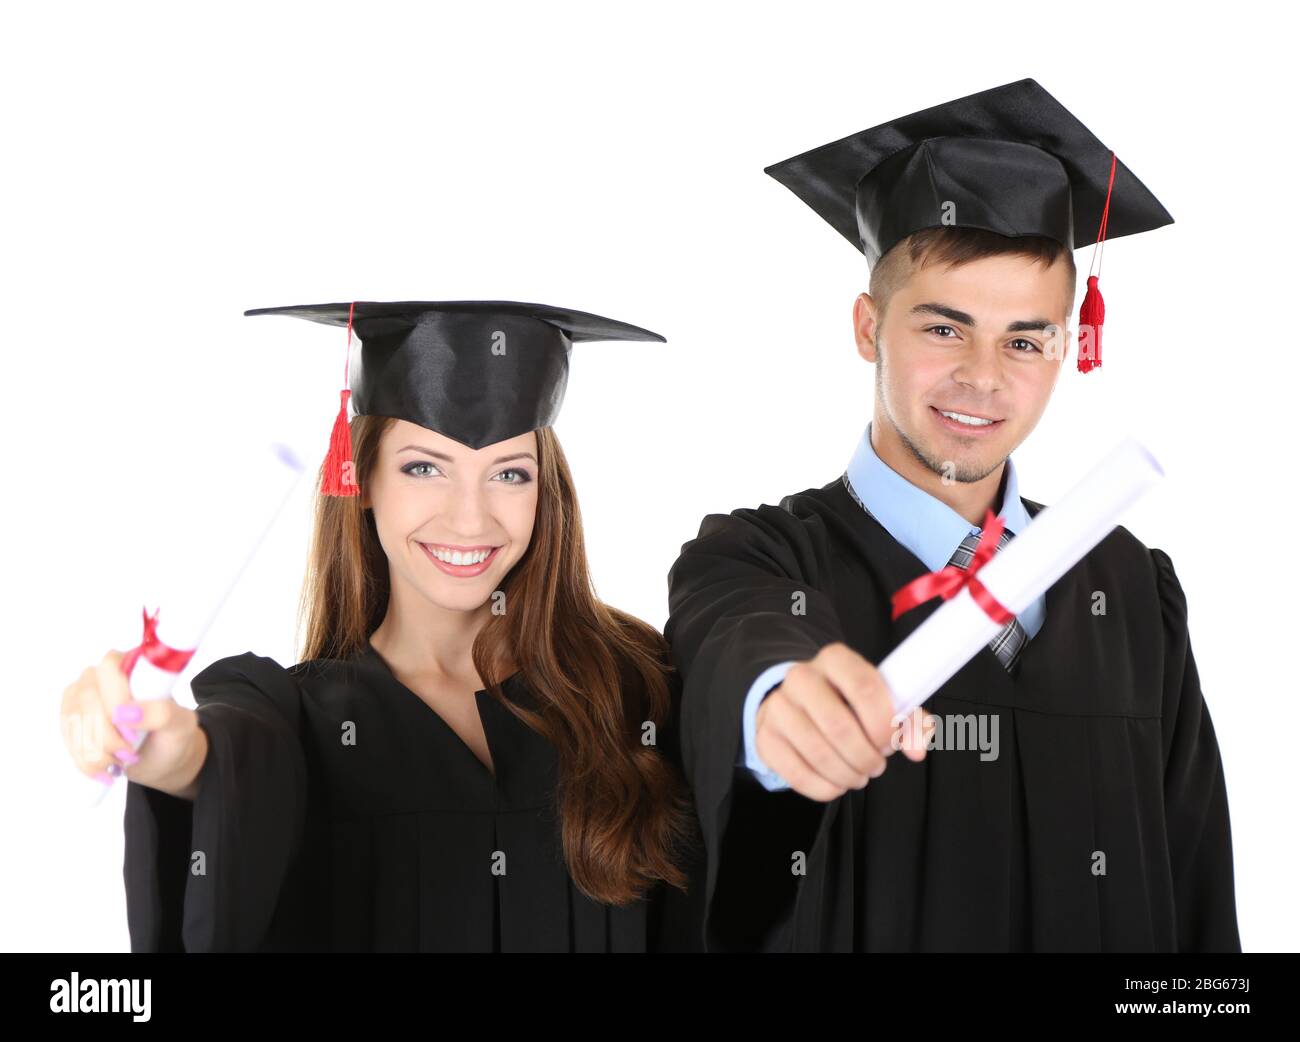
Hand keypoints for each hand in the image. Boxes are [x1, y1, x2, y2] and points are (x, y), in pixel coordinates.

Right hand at [59, 649, 206, 796]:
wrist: (160, 756)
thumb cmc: (172, 733)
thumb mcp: (180, 723)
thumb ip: (161, 713)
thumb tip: (125, 713)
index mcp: (131, 664)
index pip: (109, 670)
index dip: (117, 703)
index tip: (133, 734)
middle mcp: (99, 675)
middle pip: (87, 701)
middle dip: (108, 736)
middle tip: (131, 754)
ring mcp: (79, 698)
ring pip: (75, 725)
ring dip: (99, 753)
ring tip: (124, 761)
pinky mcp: (69, 721)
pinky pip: (69, 743)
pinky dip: (90, 763)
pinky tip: (109, 768)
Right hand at [754, 642, 934, 800]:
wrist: (800, 704)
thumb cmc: (848, 703)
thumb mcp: (881, 701)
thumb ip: (909, 722)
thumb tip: (916, 751)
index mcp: (836, 659)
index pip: (865, 689)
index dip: (883, 725)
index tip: (889, 741)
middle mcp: (802, 677)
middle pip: (839, 726)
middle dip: (866, 756)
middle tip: (876, 765)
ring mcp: (778, 707)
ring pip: (819, 753)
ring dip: (848, 775)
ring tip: (859, 774)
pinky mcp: (766, 737)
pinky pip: (797, 773)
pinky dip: (825, 787)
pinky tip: (836, 783)